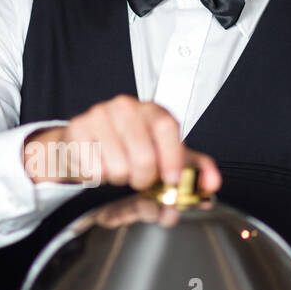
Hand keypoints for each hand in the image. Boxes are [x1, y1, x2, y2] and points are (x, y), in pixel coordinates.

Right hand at [22, 96, 220, 192]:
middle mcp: (126, 106)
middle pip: (144, 154)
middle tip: (140, 179)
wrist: (84, 143)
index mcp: (152, 109)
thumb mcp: (164, 155)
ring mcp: (99, 115)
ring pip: (118, 166)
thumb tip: (212, 183)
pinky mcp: (77, 129)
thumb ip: (194, 169)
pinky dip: (99, 176)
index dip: (172, 157)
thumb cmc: (128, 148)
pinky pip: (94, 169)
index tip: (171, 179)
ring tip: (118, 169)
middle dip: (144, 178)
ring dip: (120, 178)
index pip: (167, 127)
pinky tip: (99, 165)